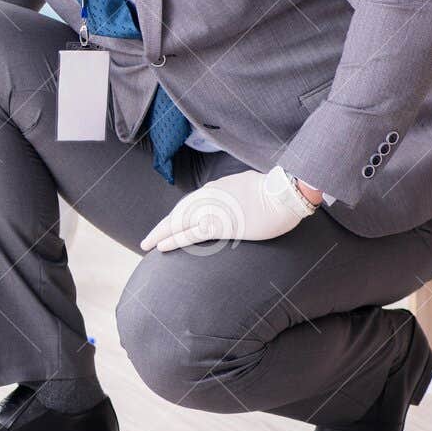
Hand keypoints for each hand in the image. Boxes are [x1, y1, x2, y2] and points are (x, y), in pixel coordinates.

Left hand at [139, 165, 317, 252]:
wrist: (284, 194)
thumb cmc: (273, 190)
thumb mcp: (246, 184)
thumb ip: (233, 191)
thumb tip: (233, 196)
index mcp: (214, 188)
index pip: (188, 204)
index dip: (176, 216)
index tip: (167, 225)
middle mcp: (208, 197)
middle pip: (178, 213)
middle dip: (162, 226)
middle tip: (148, 239)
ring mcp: (212, 211)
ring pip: (178, 223)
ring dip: (160, 234)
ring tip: (147, 244)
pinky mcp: (220, 225)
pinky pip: (189, 234)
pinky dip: (173, 239)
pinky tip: (161, 246)